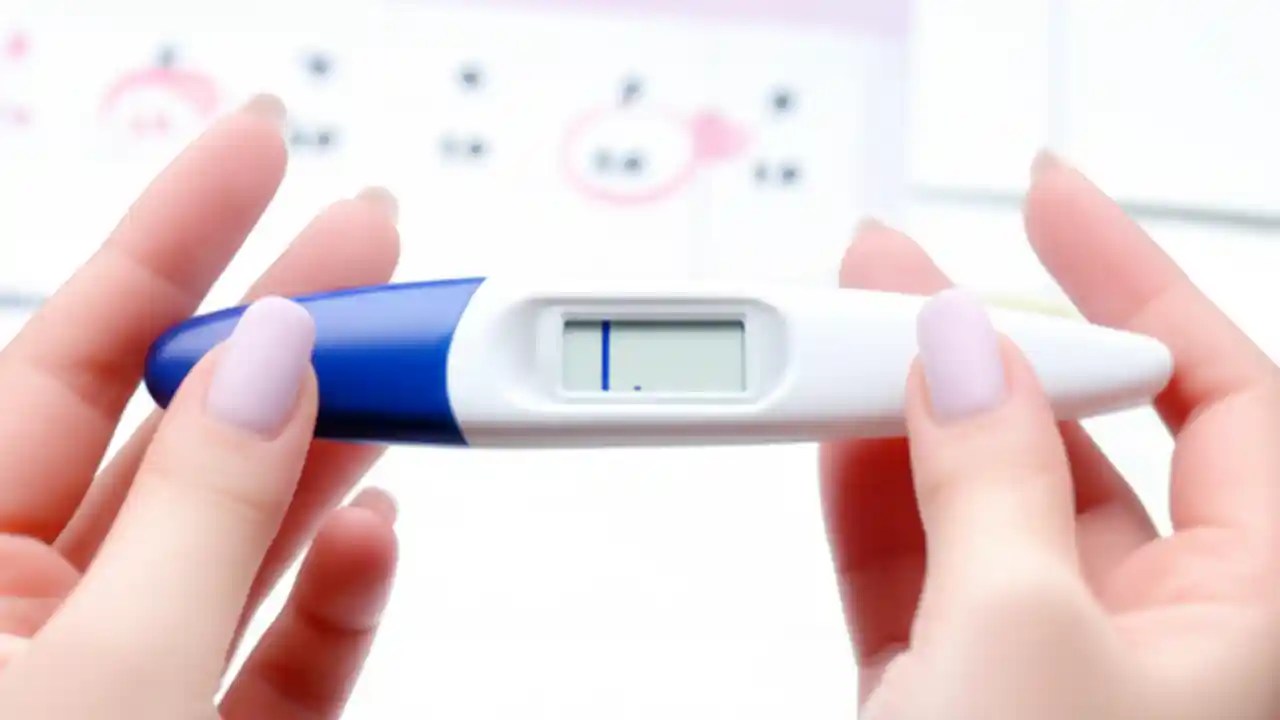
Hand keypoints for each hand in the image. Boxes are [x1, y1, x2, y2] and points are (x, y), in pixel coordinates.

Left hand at [0, 95, 402, 717]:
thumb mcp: (103, 673)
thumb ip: (203, 510)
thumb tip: (275, 362)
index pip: (71, 356)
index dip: (170, 237)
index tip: (257, 148)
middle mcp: (30, 611)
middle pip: (181, 432)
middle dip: (288, 334)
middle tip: (372, 246)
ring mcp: (127, 679)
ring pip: (247, 536)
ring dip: (339, 454)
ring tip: (418, 379)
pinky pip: (285, 651)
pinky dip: (342, 595)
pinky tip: (373, 534)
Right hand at [821, 155, 1279, 718]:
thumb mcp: (1026, 636)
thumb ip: (993, 481)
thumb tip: (957, 351)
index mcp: (1245, 617)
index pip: (1226, 402)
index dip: (1138, 290)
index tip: (1049, 208)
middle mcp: (1152, 631)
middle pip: (1074, 440)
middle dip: (985, 346)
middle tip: (906, 275)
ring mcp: (1040, 661)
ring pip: (976, 500)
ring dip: (900, 414)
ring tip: (831, 338)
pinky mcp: (947, 694)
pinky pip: (910, 567)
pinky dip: (865, 500)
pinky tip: (827, 432)